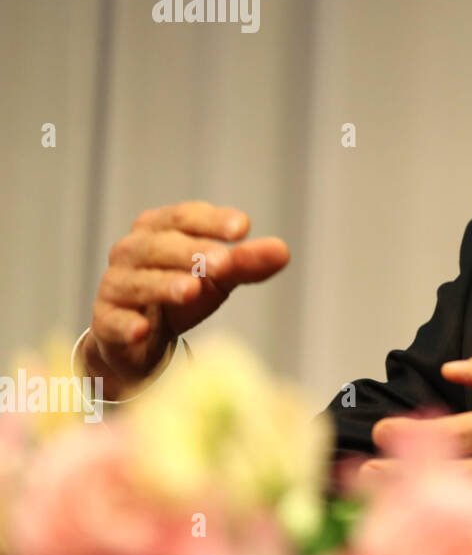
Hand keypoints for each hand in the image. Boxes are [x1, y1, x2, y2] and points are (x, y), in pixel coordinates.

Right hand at [86, 200, 288, 395]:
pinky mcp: (104, 322)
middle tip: (224, 262)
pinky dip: (126, 325)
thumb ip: (246, 262)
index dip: (212, 221)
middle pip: (160, 246)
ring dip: (164, 285)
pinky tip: (143, 330)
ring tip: (192, 290)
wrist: (140, 338)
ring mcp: (114, 286)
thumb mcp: (218, 276)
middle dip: (192, 252)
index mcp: (159, 229)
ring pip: (138, 281)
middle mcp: (131, 251)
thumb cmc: (182, 292)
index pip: (185, 216)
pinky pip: (112, 321)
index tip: (243, 228)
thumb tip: (283, 251)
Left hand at [363, 353, 471, 548]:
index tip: (383, 432)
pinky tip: (440, 532)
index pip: (462, 429)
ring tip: (390, 507)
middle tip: (368, 475)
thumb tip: (453, 369)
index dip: (416, 433)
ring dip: (429, 510)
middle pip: (457, 474)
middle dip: (406, 477)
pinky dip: (471, 536)